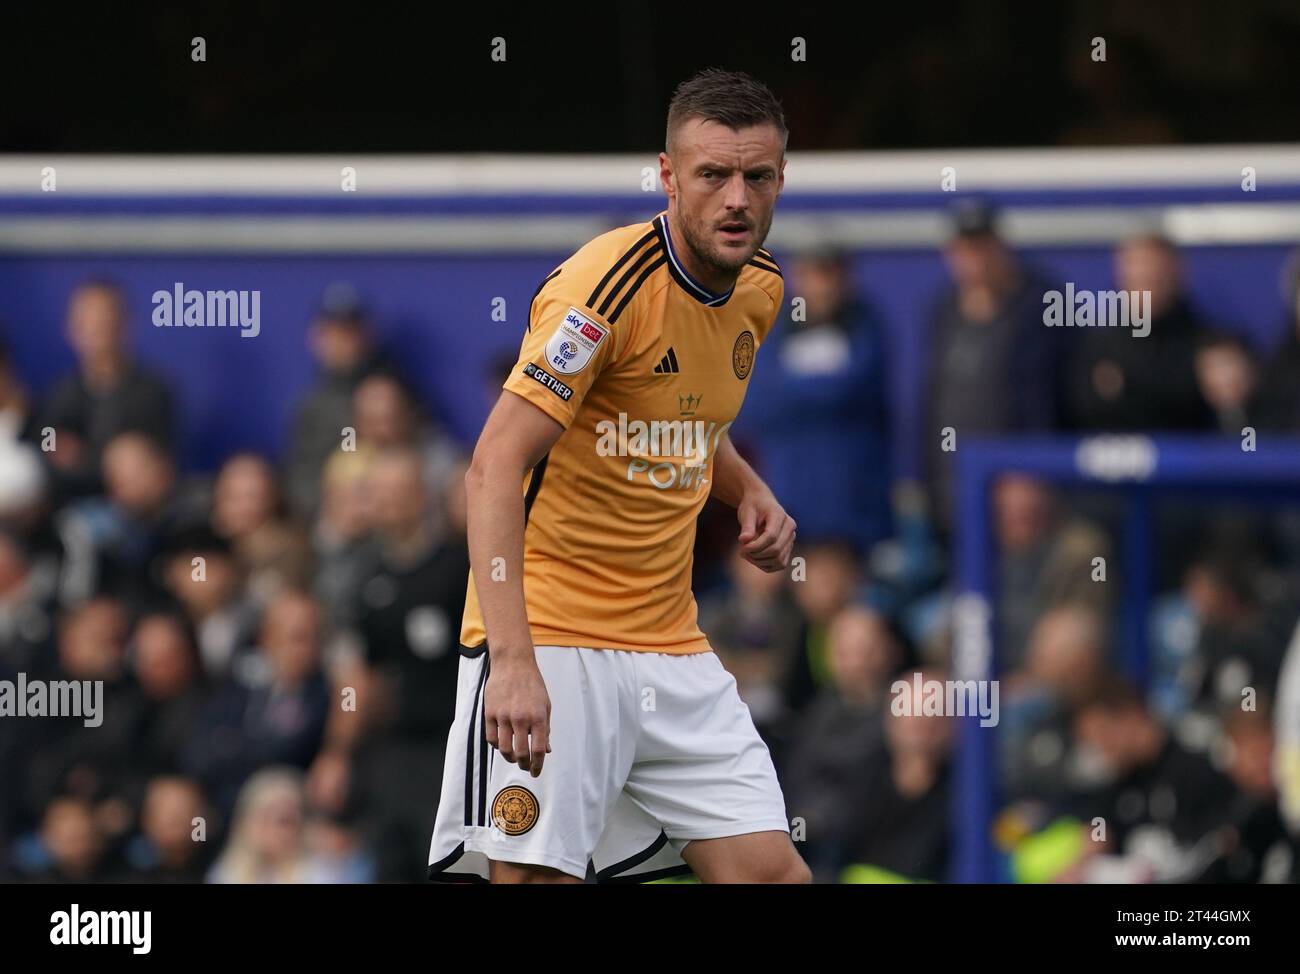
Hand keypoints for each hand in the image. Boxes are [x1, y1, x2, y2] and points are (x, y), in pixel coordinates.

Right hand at [484, 653, 551, 776]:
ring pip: (504, 749)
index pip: (538, 750)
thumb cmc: (532, 684)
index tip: (536, 772)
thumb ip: (546, 729)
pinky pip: (491, 738)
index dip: (537, 766)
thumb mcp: (545, 705)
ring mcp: (503, 716)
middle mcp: (521, 718)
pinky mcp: (490, 712)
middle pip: (521, 753)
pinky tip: (503, 744)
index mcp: (538, 717)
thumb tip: (546, 750)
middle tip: (525, 767)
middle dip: (524, 765)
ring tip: (514, 758)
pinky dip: (497, 746)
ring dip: (510, 758)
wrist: (513, 663)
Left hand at [736, 488, 795, 572]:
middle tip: (742, 552)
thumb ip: (746, 526)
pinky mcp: (788, 548)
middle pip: (776, 550)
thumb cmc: (753, 506)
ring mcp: (791, 539)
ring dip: (760, 562)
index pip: (771, 536)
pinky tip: (754, 559)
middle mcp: (790, 528)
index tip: (742, 547)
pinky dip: (766, 566)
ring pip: (779, 560)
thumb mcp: (746, 512)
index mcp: (780, 515)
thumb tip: (744, 540)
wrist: (760, 502)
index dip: (756, 546)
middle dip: (757, 555)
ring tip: (746, 555)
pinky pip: (780, 564)